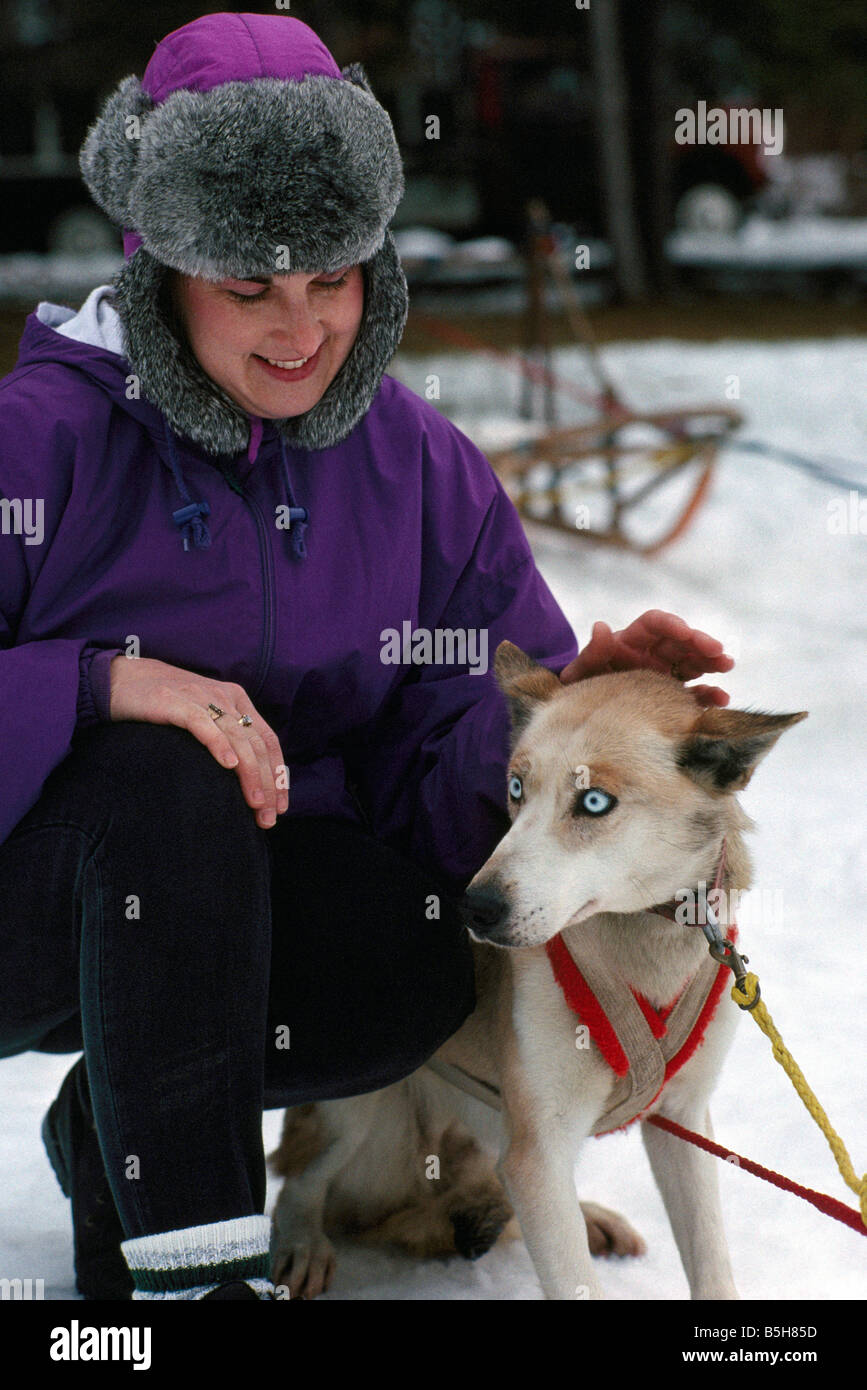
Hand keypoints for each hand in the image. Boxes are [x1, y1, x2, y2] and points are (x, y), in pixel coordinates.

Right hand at [109, 655, 287, 826]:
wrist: (122, 680)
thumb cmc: (164, 705)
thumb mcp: (203, 717)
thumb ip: (224, 736)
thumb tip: (242, 778)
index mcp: (237, 700)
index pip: (268, 741)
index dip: (278, 775)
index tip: (281, 807)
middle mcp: (225, 698)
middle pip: (257, 745)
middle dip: (267, 784)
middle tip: (268, 817)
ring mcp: (202, 699)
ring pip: (237, 739)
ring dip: (250, 774)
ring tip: (255, 803)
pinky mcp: (176, 703)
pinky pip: (203, 725)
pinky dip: (218, 744)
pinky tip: (228, 765)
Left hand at [558, 609, 733, 706]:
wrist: (581, 712)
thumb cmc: (580, 686)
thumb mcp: (581, 671)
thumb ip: (592, 652)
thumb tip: (600, 627)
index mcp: (631, 641)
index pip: (654, 624)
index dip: (671, 625)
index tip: (685, 631)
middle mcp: (651, 653)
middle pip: (680, 641)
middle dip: (700, 643)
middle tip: (718, 651)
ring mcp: (664, 674)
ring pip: (693, 661)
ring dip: (712, 662)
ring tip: (727, 666)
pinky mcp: (672, 695)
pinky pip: (695, 692)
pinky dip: (709, 695)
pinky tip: (721, 701)